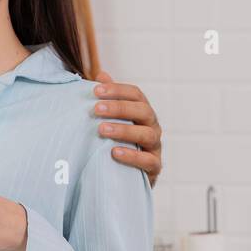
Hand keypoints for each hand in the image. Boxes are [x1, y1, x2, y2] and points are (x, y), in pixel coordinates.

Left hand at [92, 70, 162, 186]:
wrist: (126, 175)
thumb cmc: (118, 140)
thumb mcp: (112, 119)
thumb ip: (109, 99)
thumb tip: (102, 75)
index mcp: (142, 111)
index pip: (135, 94)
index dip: (117, 90)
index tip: (96, 90)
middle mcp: (152, 125)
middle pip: (143, 111)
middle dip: (120, 108)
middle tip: (96, 109)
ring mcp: (155, 146)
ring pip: (147, 134)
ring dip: (124, 130)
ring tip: (102, 130)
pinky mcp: (154, 167)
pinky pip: (148, 161)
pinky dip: (132, 157)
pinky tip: (114, 153)